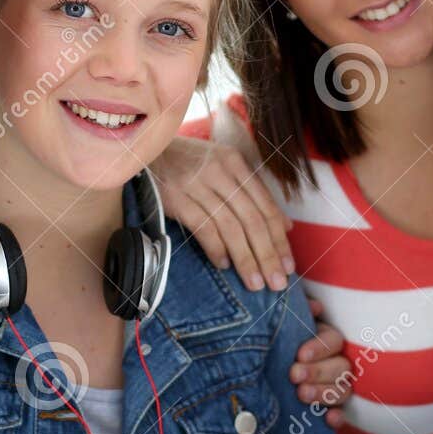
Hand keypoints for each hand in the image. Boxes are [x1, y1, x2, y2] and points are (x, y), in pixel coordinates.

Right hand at [151, 136, 292, 290]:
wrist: (143, 150)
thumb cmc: (187, 163)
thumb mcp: (223, 169)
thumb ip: (253, 194)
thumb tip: (286, 226)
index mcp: (235, 163)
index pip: (265, 206)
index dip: (279, 239)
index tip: (289, 265)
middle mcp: (219, 171)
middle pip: (252, 219)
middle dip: (267, 254)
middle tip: (277, 282)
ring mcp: (196, 184)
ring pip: (230, 227)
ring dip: (245, 258)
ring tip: (254, 282)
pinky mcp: (176, 198)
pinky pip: (203, 227)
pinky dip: (216, 248)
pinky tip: (224, 265)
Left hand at [291, 297, 353, 426]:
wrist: (267, 374)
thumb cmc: (279, 344)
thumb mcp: (286, 327)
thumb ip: (298, 314)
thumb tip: (314, 306)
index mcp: (327, 340)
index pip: (334, 341)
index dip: (320, 347)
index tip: (300, 354)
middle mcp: (337, 363)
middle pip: (341, 367)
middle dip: (318, 372)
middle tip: (294, 375)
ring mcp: (337, 387)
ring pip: (343, 390)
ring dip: (324, 393)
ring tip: (301, 395)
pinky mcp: (333, 409)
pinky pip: (343, 414)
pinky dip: (338, 417)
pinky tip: (328, 419)